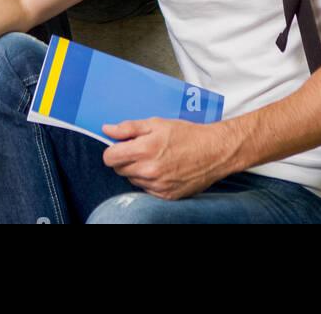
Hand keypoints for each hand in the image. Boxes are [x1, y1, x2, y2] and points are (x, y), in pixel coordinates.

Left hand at [101, 118, 229, 199]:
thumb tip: (107, 130)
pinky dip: (150, 181)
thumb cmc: (187, 135)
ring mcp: (158, 186)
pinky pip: (147, 190)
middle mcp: (149, 171)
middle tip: (142, 150)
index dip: (112, 150)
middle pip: (119, 170)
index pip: (110, 158)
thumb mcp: (156, 124)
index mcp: (144, 150)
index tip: (120, 147)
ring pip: (133, 180)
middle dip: (126, 159)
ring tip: (156, 158)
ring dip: (138, 170)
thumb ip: (129, 128)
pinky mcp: (167, 196)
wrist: (214, 152)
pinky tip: (163, 169)